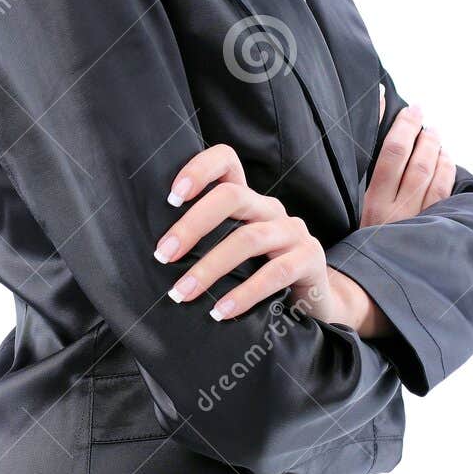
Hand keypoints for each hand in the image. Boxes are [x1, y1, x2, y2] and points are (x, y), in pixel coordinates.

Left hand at [154, 144, 379, 331]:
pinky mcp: (311, 258)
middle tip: (163, 255)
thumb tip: (156, 254)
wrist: (316, 298)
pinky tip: (221, 312)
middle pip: (231, 197)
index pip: (227, 160)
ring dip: (210, 267)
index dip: (200, 169)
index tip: (172, 196)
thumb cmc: (260, 273)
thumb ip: (207, 242)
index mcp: (248, 200)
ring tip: (182, 292)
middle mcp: (270, 208)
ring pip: (248, 238)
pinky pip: (275, 273)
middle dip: (192, 225)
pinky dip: (244, 294)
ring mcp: (293, 231)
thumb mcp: (234, 251)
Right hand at [362, 101, 455, 227]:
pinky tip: (446, 159)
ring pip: (434, 177)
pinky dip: (447, 172)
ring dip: (437, 149)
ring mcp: (417, 223)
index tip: (406, 108)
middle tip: (422, 116)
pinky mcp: (431, 232)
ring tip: (434, 133)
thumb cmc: (355, 239)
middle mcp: (397, 213)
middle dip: (422, 133)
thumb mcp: (350, 209)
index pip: (391, 154)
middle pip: (418, 162)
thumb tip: (366, 128)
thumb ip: (361, 174)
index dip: (401, 126)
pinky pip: (445, 196)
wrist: (365, 289)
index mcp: (372, 205)